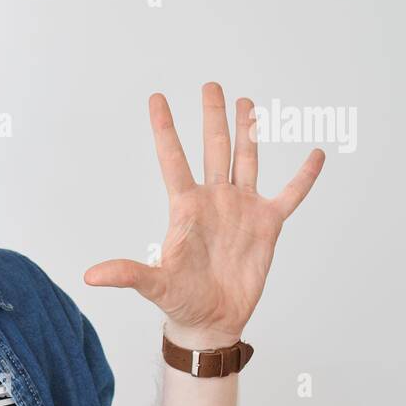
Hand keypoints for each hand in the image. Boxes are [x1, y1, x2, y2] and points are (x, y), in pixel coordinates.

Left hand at [84, 83, 323, 346]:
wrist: (211, 320)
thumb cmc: (179, 301)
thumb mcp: (153, 284)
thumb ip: (126, 273)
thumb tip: (90, 276)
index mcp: (186, 207)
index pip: (173, 159)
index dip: (165, 128)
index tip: (156, 98)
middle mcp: (214, 200)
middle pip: (214, 149)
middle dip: (212, 117)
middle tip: (210, 85)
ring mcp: (241, 209)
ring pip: (246, 160)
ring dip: (248, 132)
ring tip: (246, 102)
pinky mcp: (267, 225)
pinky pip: (290, 195)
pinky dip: (304, 177)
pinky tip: (315, 154)